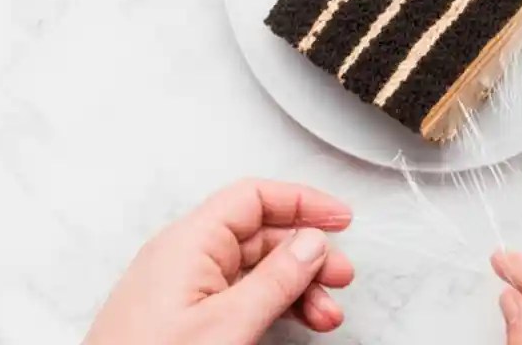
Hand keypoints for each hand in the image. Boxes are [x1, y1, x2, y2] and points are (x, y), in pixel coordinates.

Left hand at [84, 179, 353, 344]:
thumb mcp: (228, 323)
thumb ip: (275, 280)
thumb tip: (310, 243)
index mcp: (188, 242)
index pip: (253, 198)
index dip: (301, 202)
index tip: (339, 218)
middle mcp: (183, 256)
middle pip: (259, 235)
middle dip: (306, 255)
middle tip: (339, 277)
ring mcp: (182, 286)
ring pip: (253, 269)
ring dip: (296, 286)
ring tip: (324, 313)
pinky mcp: (182, 314)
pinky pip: (237, 294)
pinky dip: (272, 304)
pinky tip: (294, 321)